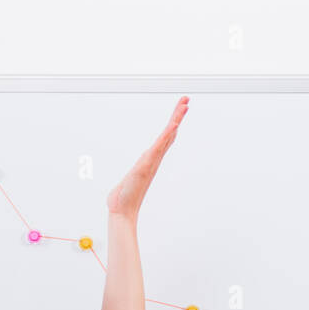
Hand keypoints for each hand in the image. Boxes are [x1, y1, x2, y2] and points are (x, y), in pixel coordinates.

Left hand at [106, 95, 188, 219]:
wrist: (122, 209)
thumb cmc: (124, 197)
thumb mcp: (129, 179)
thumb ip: (132, 176)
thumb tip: (128, 179)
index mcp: (151, 159)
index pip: (165, 137)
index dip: (173, 123)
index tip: (180, 109)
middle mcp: (154, 158)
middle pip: (170, 133)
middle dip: (178, 115)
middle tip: (186, 100)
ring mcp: (152, 161)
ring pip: (167, 136)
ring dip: (176, 120)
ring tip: (184, 105)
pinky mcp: (146, 164)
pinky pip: (159, 147)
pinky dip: (167, 135)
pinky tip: (173, 125)